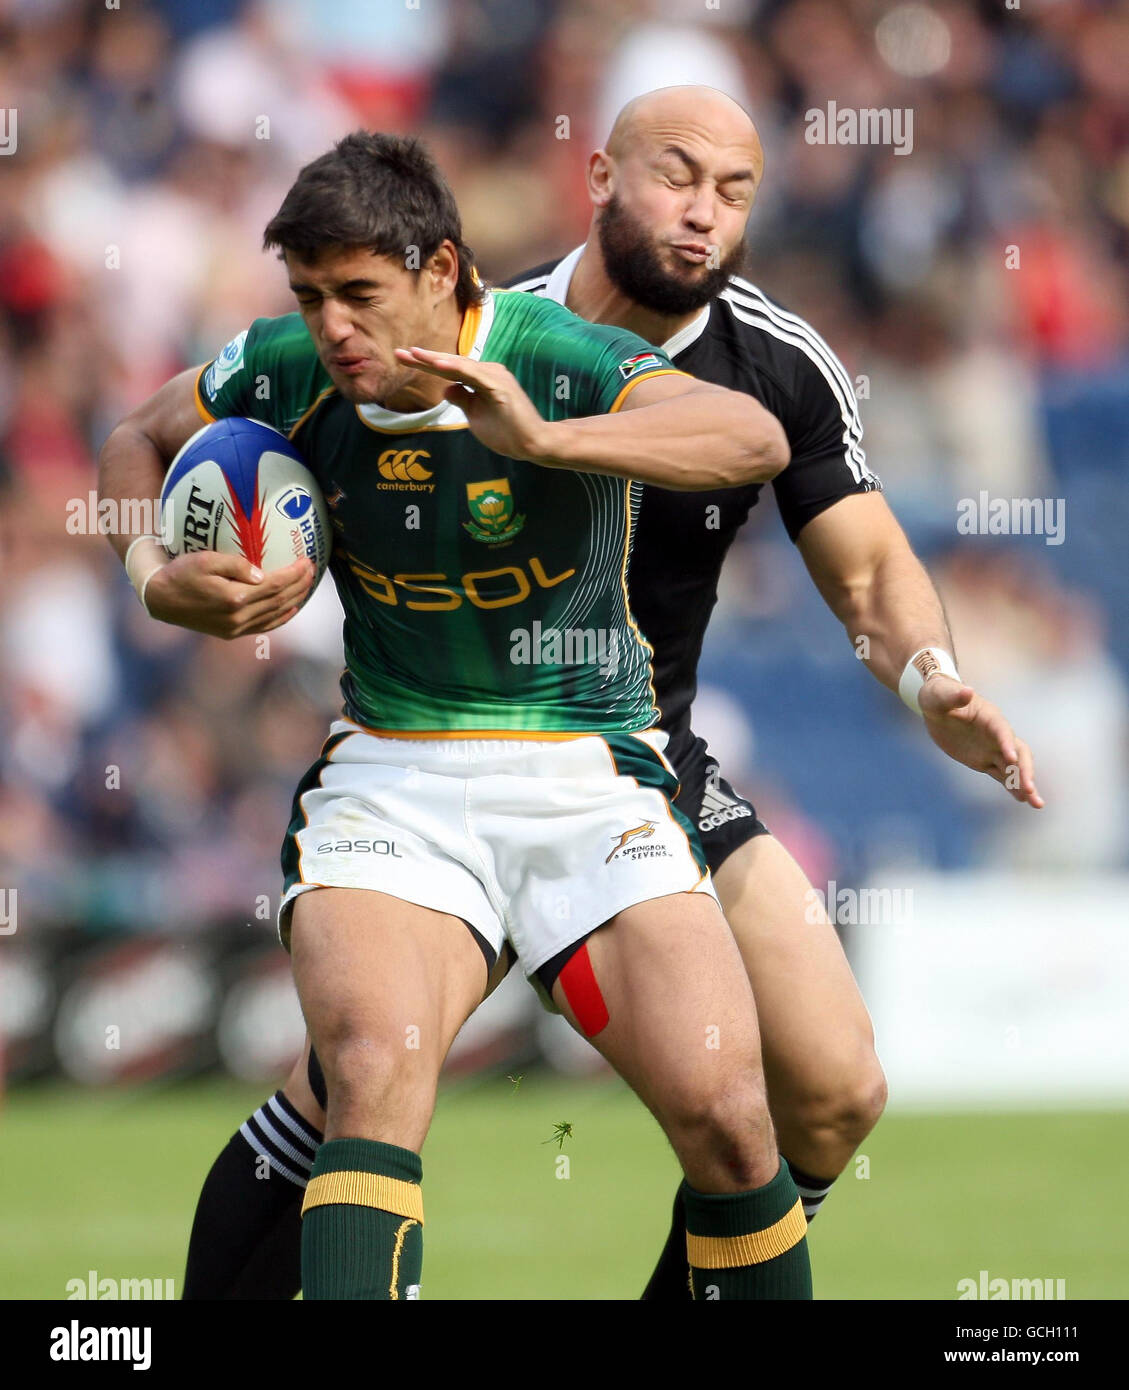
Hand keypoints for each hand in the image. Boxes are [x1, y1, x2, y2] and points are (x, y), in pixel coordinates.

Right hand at [144, 551, 314, 638]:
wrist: (160, 599)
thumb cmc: (181, 573)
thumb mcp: (206, 560)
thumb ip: (236, 565)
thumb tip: (264, 574)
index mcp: (234, 597)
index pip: (274, 585)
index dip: (294, 574)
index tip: (306, 562)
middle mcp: (238, 617)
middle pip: (279, 601)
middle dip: (299, 585)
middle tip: (312, 571)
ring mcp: (235, 628)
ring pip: (274, 615)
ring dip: (294, 600)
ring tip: (307, 586)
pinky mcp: (231, 633)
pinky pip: (263, 627)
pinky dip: (280, 618)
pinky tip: (290, 609)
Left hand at [395, 347, 549, 461]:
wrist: (532, 444)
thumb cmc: (507, 432)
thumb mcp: (475, 416)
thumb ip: (462, 400)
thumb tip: (446, 387)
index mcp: (480, 380)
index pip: (448, 371)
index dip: (425, 365)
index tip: (403, 359)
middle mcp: (487, 373)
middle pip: (450, 364)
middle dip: (424, 359)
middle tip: (399, 353)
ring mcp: (494, 377)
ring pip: (460, 365)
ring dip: (436, 360)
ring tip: (414, 354)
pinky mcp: (500, 386)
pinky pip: (473, 375)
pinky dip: (456, 368)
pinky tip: (439, 365)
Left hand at [918, 676, 1043, 807]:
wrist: (937, 706)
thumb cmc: (938, 696)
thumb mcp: (940, 695)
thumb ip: (954, 695)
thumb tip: (967, 691)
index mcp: (990, 717)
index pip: (1002, 731)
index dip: (1007, 743)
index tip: (1010, 758)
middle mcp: (997, 734)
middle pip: (1018, 753)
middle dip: (1024, 771)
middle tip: (1029, 790)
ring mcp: (993, 748)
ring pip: (1014, 768)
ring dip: (1025, 784)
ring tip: (1037, 804)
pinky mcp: (986, 760)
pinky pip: (1002, 775)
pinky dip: (1012, 787)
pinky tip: (1022, 800)